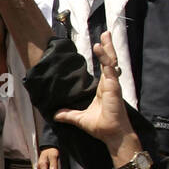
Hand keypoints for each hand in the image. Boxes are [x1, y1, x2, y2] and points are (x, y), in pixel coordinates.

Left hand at [54, 32, 135, 149]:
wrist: (111, 135)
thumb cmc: (101, 127)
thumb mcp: (79, 119)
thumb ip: (68, 115)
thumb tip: (55, 115)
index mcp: (104, 88)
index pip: (104, 67)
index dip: (103, 55)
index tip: (99, 44)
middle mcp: (109, 83)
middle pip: (109, 60)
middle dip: (108, 46)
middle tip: (106, 33)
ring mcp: (112, 84)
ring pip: (111, 61)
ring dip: (107, 47)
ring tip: (104, 35)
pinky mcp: (113, 87)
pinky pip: (109, 68)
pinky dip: (104, 57)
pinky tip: (99, 48)